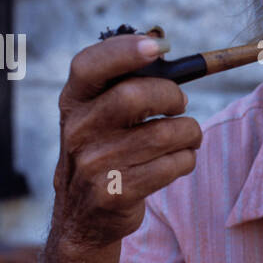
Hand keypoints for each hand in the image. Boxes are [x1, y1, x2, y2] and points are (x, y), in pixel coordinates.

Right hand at [52, 33, 203, 247]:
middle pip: (133, 96)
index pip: (89, 65)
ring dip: (189, 132)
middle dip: (171, 96)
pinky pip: (171, 166)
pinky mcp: (116, 193)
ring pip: (164, 134)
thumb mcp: (98, 116)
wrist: (83, 217)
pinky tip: (179, 160)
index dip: (124, 51)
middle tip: (180, 104)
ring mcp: (94, 164)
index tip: (158, 47)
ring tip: (188, 136)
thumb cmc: (104, 151)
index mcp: (73, 102)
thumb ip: (123, 83)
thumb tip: (160, 45)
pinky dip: (186, 159)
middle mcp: (78, 130)